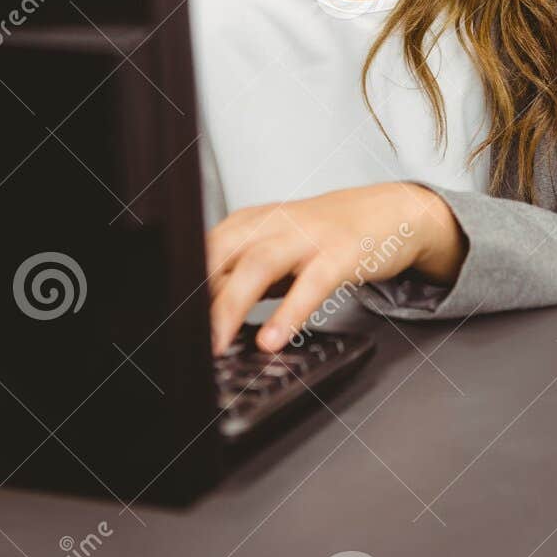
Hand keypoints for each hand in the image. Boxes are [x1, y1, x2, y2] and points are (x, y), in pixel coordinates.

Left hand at [206, 180, 468, 354]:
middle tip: (181, 337)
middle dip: (197, 297)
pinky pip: (311, 284)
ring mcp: (309, 236)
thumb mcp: (277, 250)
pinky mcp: (341, 254)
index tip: (167, 322)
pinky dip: (289, 313)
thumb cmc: (326, 235)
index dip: (183, 286)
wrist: (390, 212)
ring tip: (216, 344)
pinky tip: (272, 340)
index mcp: (252, 222)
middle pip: (222, 254)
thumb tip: (203, 319)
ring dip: (232, 306)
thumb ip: (242, 277)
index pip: (203, 251)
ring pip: (258, 265)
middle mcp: (275, 223)